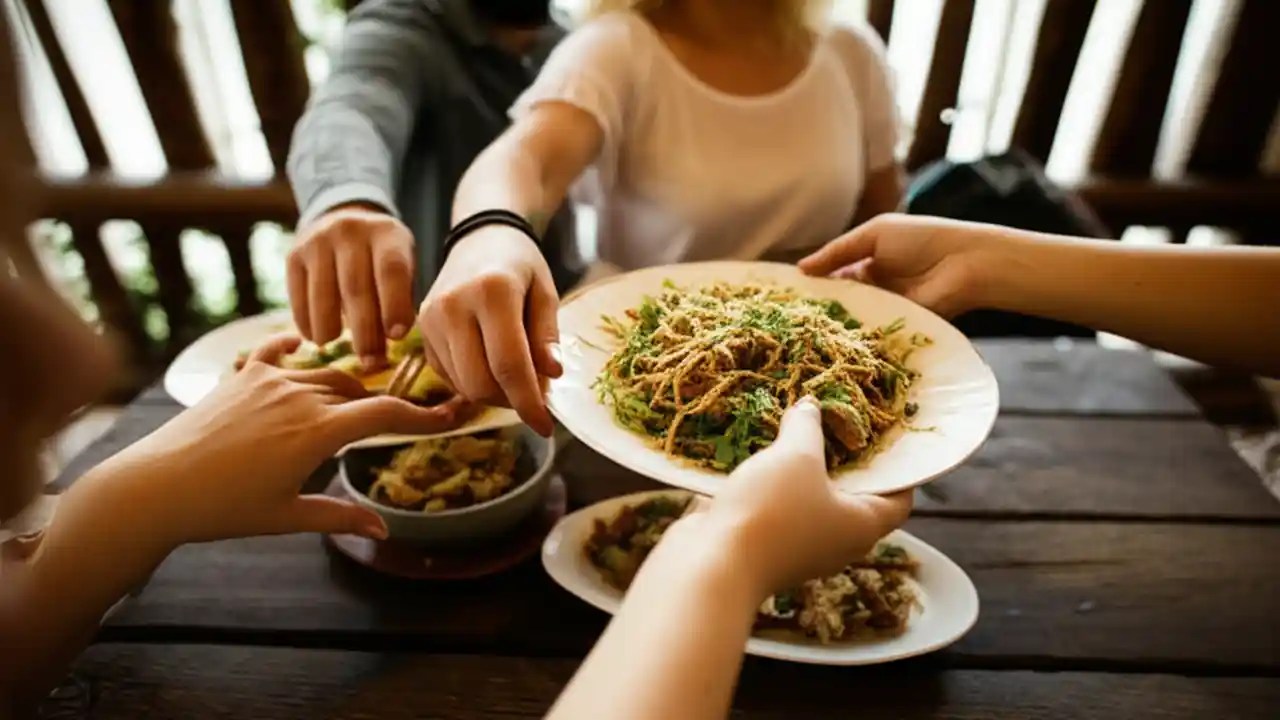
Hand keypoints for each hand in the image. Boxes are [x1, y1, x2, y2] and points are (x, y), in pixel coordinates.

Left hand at [103, 358, 472, 546]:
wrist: (156, 486)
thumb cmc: (223, 508)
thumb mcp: (287, 516)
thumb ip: (339, 516)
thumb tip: (383, 528)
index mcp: (318, 432)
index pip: (384, 414)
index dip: (421, 415)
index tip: (448, 415)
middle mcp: (299, 395)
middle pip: (358, 390)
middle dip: (382, 404)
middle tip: (398, 418)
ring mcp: (268, 379)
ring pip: (324, 373)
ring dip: (345, 386)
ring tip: (353, 403)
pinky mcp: (240, 376)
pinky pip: (275, 350)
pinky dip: (294, 346)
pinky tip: (301, 346)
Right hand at [287, 203, 415, 368]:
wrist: (345, 221)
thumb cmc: (383, 259)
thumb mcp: (403, 265)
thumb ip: (401, 297)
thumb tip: (393, 342)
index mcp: (387, 233)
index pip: (392, 270)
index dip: (394, 305)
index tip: (397, 336)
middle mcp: (351, 231)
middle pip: (356, 288)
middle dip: (365, 331)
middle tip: (371, 362)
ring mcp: (318, 240)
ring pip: (323, 294)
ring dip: (330, 330)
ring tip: (338, 351)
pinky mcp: (294, 254)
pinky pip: (298, 295)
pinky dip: (307, 322)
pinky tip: (316, 338)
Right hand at [418, 226, 561, 435]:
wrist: (480, 237)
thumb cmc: (520, 265)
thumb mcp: (545, 292)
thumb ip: (547, 335)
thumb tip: (550, 375)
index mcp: (491, 292)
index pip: (509, 364)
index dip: (528, 402)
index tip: (546, 426)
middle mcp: (453, 306)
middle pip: (480, 383)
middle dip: (511, 402)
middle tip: (534, 397)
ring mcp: (430, 318)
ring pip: (462, 385)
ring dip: (493, 396)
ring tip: (516, 379)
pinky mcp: (420, 329)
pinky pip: (447, 375)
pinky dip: (473, 382)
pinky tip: (490, 366)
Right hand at [674, 398, 912, 594]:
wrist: (714, 565)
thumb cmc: (772, 510)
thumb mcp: (795, 456)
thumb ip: (807, 426)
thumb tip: (811, 406)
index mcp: (863, 525)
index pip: (900, 499)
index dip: (901, 469)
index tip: (888, 438)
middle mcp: (840, 543)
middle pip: (856, 499)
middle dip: (847, 463)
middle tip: (839, 425)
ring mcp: (803, 550)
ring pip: (814, 505)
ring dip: (806, 474)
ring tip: (798, 436)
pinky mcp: (769, 549)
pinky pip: (782, 513)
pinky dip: (777, 489)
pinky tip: (763, 461)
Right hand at [799, 213, 996, 317]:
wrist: (965, 264)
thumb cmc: (923, 239)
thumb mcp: (874, 235)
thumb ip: (836, 251)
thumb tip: (800, 268)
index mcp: (868, 260)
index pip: (832, 274)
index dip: (811, 283)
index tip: (785, 295)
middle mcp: (874, 286)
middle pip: (839, 299)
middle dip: (818, 306)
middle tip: (788, 318)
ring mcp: (885, 308)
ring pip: (852, 317)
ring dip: (834, 322)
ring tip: (802, 331)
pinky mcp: (897, 328)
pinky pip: (871, 332)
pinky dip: (855, 335)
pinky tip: (831, 341)